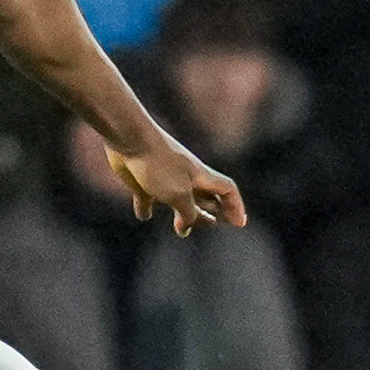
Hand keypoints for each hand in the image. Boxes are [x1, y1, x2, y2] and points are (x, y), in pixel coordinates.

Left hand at [104, 134, 246, 234]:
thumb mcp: (179, 195)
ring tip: (182, 231)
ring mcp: (163, 178)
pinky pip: (147, 197)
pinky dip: (146, 208)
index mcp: (201, 177)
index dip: (235, 206)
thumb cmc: (159, 165)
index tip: (239, 223)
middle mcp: (186, 177)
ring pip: (178, 199)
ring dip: (182, 215)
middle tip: (214, 225)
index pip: (227, 190)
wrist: (130, 139)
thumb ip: (188, 213)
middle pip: (204, 197)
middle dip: (211, 212)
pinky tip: (144, 216)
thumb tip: (186, 227)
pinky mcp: (141, 180)